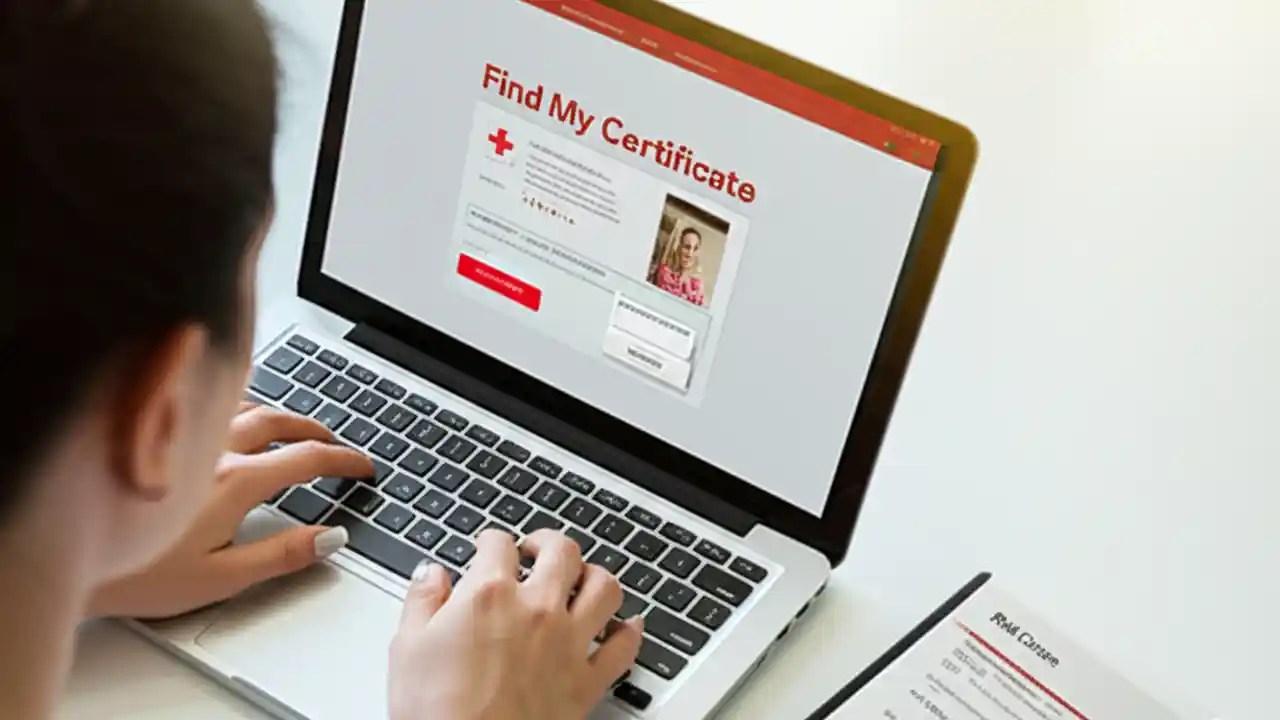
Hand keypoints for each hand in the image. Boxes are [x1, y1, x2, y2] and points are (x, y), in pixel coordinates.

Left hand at [88, 404, 371, 618]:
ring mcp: (183, 437)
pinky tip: (233, 411)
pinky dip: (235, 402)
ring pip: (245, 404)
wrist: (68, 554)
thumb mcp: (220, 577)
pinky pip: (207, 403)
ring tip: (295, 424)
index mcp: (236, 482)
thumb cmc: (135, 573)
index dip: (344, 461)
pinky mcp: (157, 436)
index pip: (307, 460)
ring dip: (280, 412)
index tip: (363, 467)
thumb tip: (329, 537)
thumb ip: (281, 555)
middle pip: (282, 422)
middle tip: (337, 443)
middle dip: (318, 430)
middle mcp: (213, 449)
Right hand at [389, 529, 644, 719]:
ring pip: (604, 587)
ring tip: (580, 578)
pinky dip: (629, 632)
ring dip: (594, 575)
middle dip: (548, 542)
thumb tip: (430, 575)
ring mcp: (569, 643)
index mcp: (490, 595)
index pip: (498, 544)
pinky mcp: (587, 681)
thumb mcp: (407, 649)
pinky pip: (624, 647)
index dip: (491, 541)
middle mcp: (537, 610)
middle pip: (562, 551)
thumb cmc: (437, 713)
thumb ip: (421, 602)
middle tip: (536, 549)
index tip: (488, 547)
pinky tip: (625, 625)